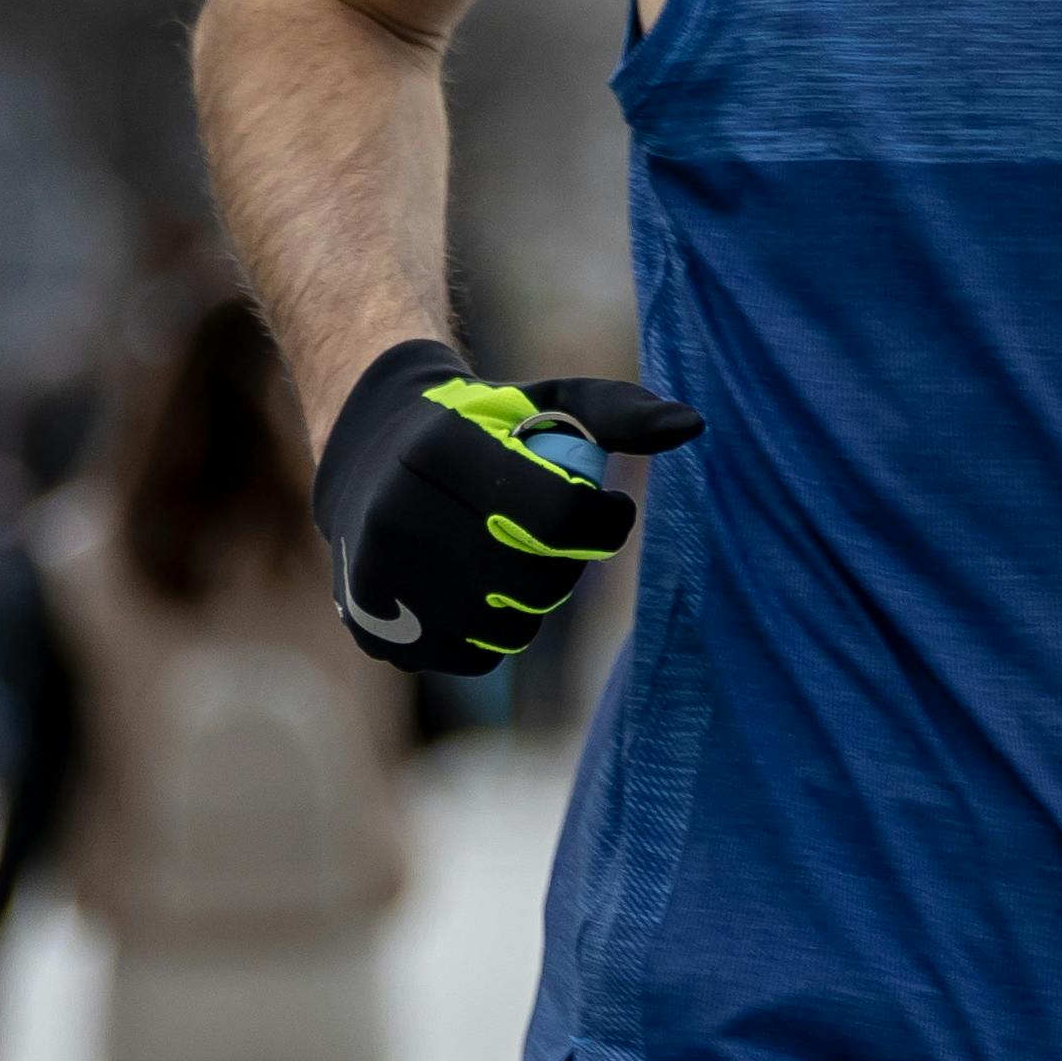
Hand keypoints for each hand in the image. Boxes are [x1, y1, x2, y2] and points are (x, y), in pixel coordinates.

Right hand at [308, 343, 704, 678]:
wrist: (368, 454)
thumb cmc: (478, 427)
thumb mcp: (543, 403)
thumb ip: (617, 412)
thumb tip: (693, 424)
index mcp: (439, 452)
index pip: (558, 516)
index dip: (602, 523)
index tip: (609, 510)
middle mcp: (396, 515)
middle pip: (535, 582)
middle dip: (565, 567)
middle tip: (556, 540)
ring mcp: (377, 577)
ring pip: (506, 629)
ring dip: (527, 605)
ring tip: (507, 560)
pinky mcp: (371, 626)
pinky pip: (471, 656)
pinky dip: (487, 632)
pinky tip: (470, 589)